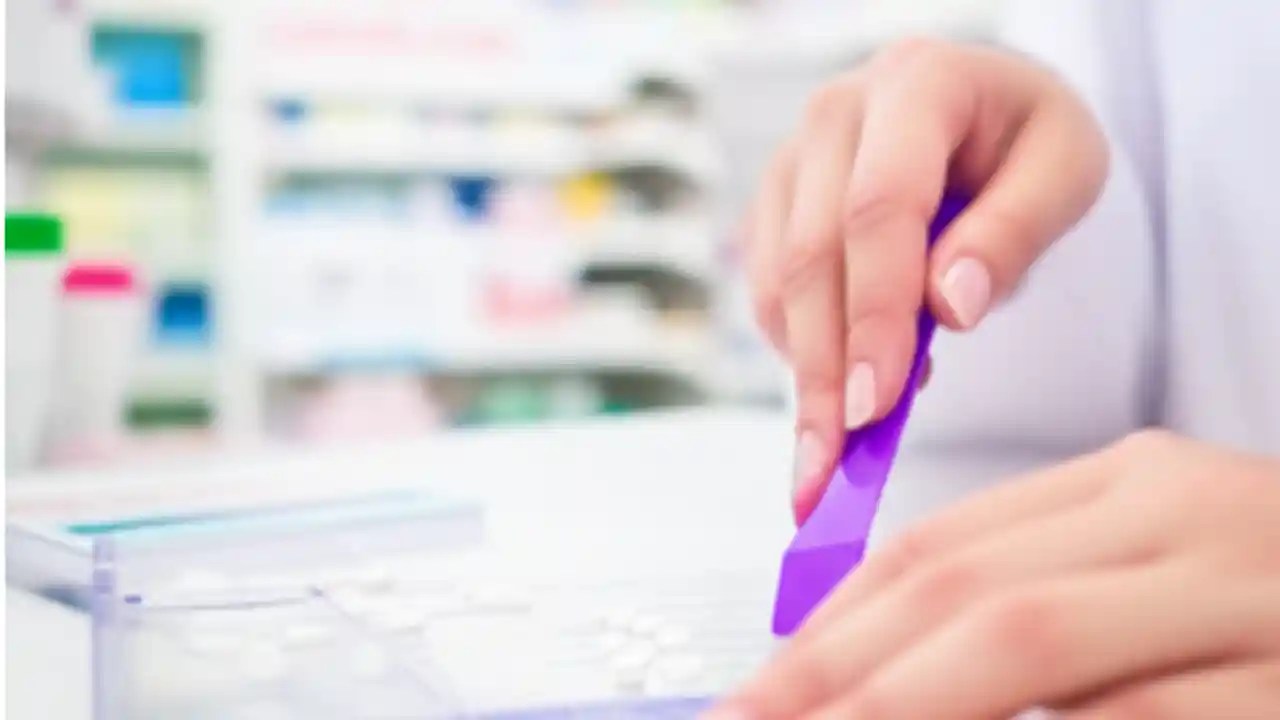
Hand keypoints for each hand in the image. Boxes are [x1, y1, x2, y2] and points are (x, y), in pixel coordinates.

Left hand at [709, 431, 1279, 718]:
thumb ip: (1043, 593)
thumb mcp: (1155, 570)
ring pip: (1032, 654)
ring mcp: (1257, 610)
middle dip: (836, 677)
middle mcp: (1192, 526)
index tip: (756, 687)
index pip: (944, 548)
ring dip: (902, 710)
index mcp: (1137, 484)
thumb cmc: (1276, 605)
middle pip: (968, 597)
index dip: (835, 625)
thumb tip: (878, 668)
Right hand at [743, 38, 1109, 522]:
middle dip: (820, 373)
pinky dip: (801, 352)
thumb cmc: (1029, 142)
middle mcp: (835, 112)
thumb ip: (1013, 232)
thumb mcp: (1067, 170)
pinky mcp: (773, 203)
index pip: (879, 210)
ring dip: (803, 376)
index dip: (874, 314)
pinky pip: (771, 291)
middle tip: (827, 474)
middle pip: (812, 257)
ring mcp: (792, 158)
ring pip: (779, 282)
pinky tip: (846, 389)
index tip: (874, 407)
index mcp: (916, 83)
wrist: (981, 110)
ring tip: (838, 455)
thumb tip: (950, 309)